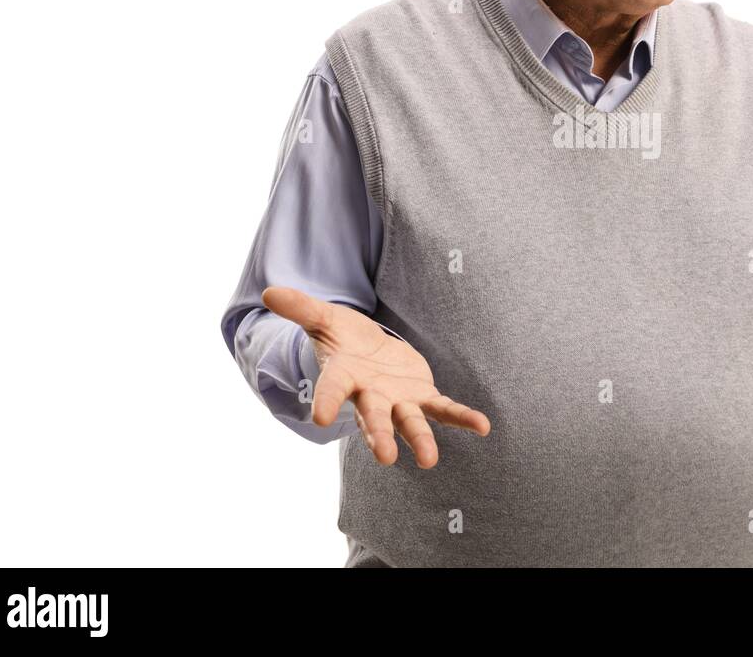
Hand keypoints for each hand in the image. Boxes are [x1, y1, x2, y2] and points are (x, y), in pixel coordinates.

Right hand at [261, 286, 490, 466]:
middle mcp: (370, 395)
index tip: (320, 417)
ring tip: (429, 460)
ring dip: (420, 439)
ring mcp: (398, 400)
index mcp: (343, 377)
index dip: (326, 400)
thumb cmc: (343, 338)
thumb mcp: (324, 319)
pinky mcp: (422, 396)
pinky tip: (483, 426)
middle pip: (375, 416)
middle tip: (385, 456)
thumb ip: (301, 308)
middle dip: (380, 435)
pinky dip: (462, 418)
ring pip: (411, 422)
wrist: (366, 351)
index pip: (332, 389)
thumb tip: (269, 291)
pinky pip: (445, 409)